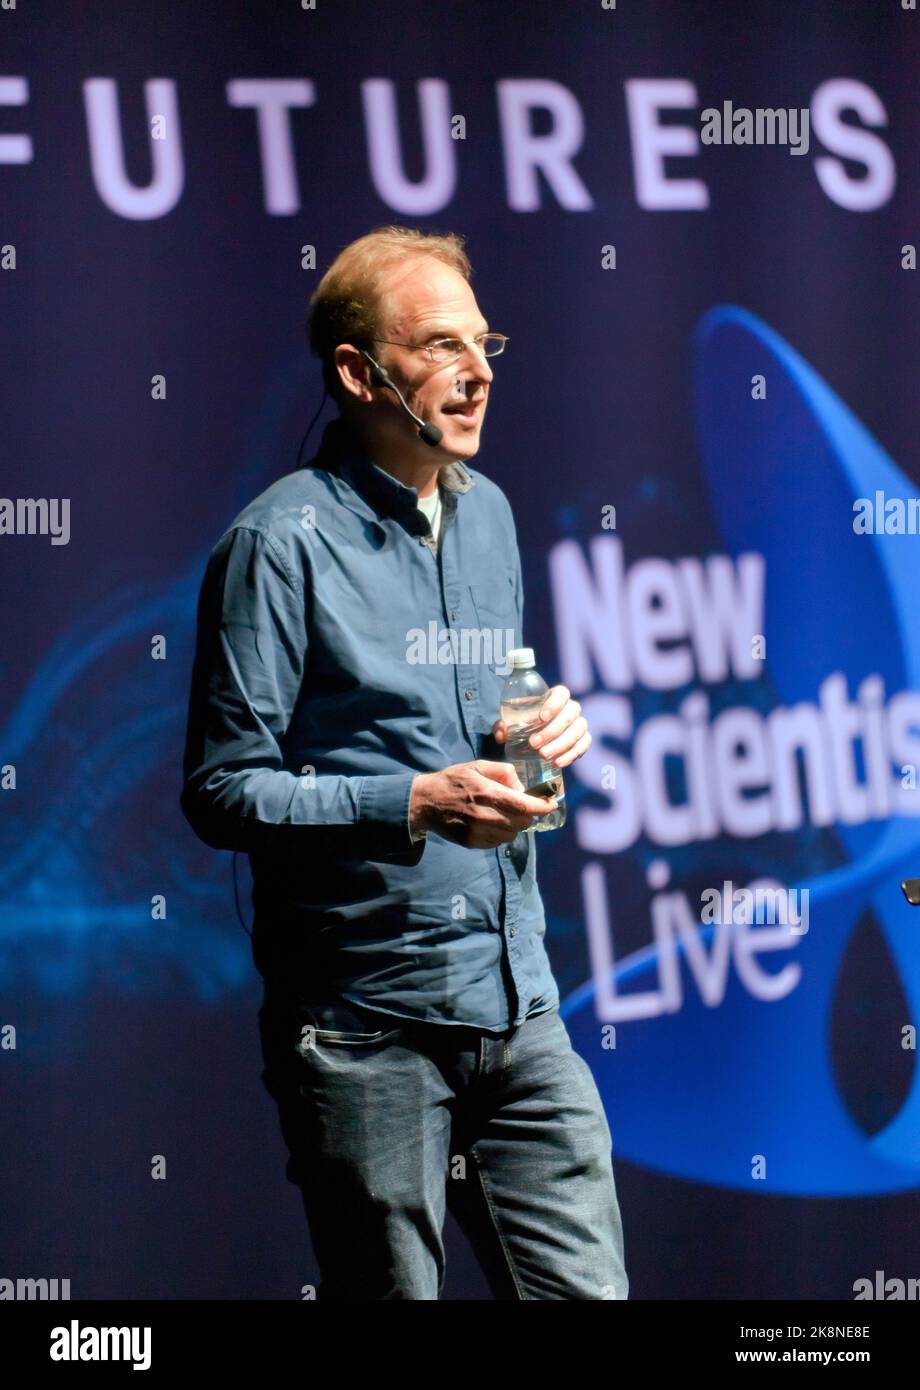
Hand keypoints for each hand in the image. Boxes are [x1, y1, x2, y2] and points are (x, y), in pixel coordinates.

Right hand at [409, 761, 557, 848]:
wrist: (426, 802)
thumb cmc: (453, 781)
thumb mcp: (477, 766)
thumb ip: (503, 772)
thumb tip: (521, 786)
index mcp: (488, 793)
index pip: (525, 805)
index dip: (543, 807)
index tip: (551, 804)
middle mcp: (485, 815)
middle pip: (523, 822)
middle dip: (529, 814)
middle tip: (524, 806)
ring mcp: (479, 832)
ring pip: (513, 834)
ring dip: (516, 825)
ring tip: (505, 813)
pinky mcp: (473, 843)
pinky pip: (499, 842)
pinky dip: (502, 833)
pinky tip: (493, 822)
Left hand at [492, 684, 589, 767]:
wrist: (538, 736)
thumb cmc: (525, 723)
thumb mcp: (512, 721)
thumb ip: (504, 725)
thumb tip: (502, 735)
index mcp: (556, 696)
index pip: (561, 694)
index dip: (554, 704)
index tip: (541, 718)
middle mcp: (572, 708)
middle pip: (569, 714)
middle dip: (552, 730)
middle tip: (534, 744)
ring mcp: (580, 723)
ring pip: (577, 731)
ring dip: (561, 744)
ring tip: (544, 756)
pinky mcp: (584, 739)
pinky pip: (583, 745)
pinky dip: (572, 755)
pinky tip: (557, 763)